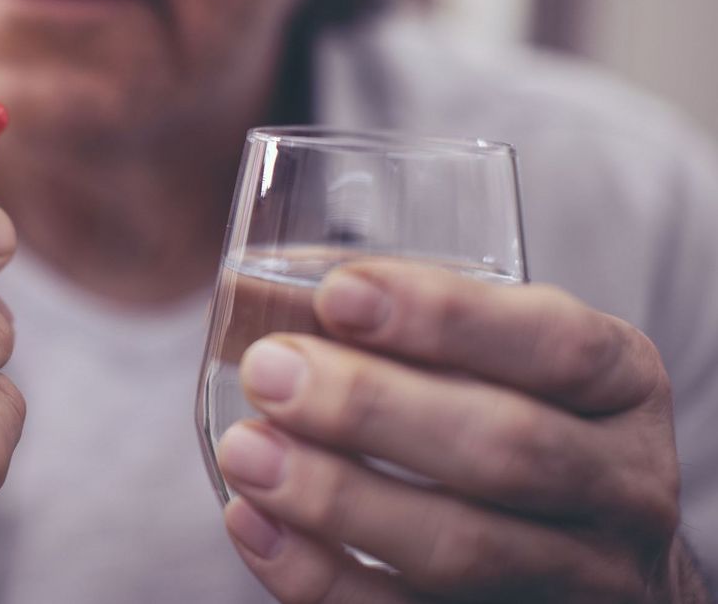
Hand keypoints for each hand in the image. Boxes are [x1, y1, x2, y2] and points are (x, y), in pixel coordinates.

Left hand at [218, 260, 709, 602]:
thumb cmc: (527, 426)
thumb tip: (286, 302)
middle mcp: (621, 485)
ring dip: (335, 496)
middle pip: (505, 450)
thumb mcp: (518, 366)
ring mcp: (582, 578)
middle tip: (269, 371)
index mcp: (622, 386)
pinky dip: (318, 575)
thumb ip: (433, 337)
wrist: (594, 563)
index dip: (445, 318)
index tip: (337, 294)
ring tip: (246, 449)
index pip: (555, 346)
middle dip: (370, 407)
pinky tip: (252, 522)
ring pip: (461, 548)